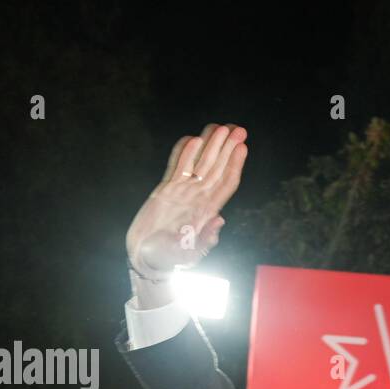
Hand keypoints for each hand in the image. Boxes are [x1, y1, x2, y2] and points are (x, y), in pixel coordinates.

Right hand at [126, 124, 248, 279]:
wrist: (147, 259)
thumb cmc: (170, 260)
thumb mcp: (190, 254)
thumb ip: (205, 239)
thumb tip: (220, 220)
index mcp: (207, 211)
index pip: (226, 183)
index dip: (234, 165)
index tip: (242, 147)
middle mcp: (198, 199)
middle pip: (216, 168)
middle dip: (226, 148)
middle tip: (237, 128)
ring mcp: (182, 193)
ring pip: (199, 164)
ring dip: (209, 145)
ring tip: (218, 126)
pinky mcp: (165, 191)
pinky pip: (176, 167)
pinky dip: (184, 153)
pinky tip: (192, 139)